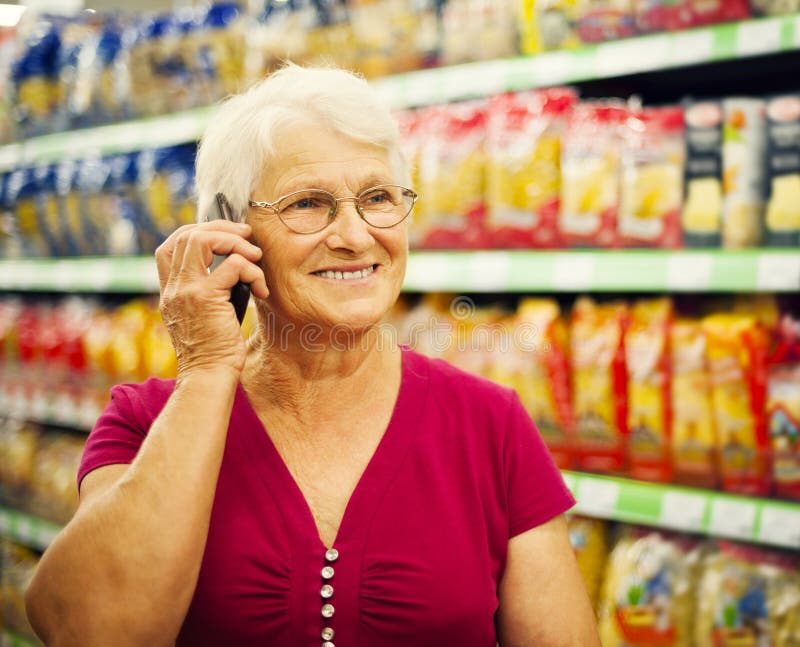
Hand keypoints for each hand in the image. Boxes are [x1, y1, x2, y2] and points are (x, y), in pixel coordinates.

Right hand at [155, 220, 268, 377]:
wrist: (209, 376)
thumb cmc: (216, 350)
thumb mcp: (205, 315)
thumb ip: (209, 290)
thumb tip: (234, 264)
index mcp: (170, 291)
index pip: (171, 245)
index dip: (198, 231)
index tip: (227, 237)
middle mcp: (173, 287)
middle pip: (187, 234)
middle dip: (221, 228)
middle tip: (247, 236)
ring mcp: (186, 290)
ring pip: (203, 240)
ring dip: (236, 242)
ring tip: (256, 257)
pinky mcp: (206, 297)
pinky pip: (234, 264)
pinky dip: (253, 271)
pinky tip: (261, 289)